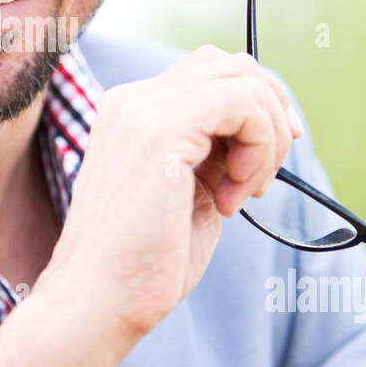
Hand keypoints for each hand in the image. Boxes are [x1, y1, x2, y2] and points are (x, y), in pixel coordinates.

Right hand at [34, 45, 302, 337]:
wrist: (96, 302)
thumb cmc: (139, 266)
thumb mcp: (188, 193)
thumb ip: (215, 155)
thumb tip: (265, 133)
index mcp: (133, 114)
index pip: (210, 75)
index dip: (254, 110)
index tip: (263, 163)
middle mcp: (133, 101)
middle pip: (231, 64)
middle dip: (269, 114)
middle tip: (260, 177)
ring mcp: (142, 109)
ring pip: (243, 77)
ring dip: (265, 136)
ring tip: (241, 192)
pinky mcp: (160, 129)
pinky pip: (242, 103)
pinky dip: (258, 147)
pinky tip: (233, 196)